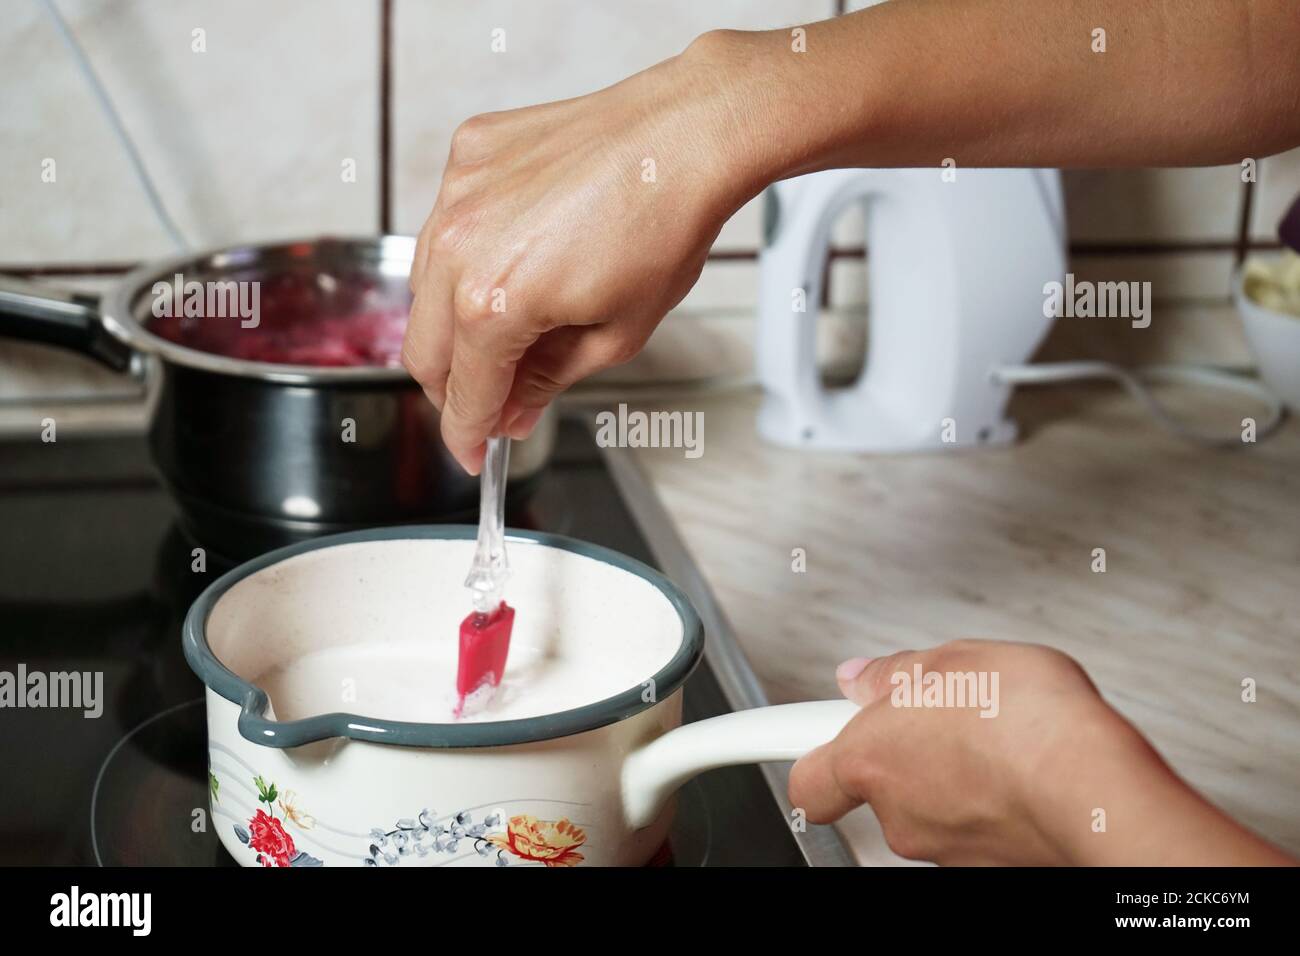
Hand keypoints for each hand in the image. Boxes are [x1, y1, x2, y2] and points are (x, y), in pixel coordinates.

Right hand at [403, 36, 761, 473]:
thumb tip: (513, 413)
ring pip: (425, 287)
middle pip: (424, 350)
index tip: (472, 455)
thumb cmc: (663, 228)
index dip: (468, 437)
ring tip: (513, 325)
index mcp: (492, 307)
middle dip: (454, 388)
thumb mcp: (614, 335)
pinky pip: (447, 224)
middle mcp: (457, 250)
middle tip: (490, 400)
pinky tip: (520, 250)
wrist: (683, 138)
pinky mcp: (467, 156)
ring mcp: (456, 197)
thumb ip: (546, 382)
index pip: (463, 397)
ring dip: (456, 320)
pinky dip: (471, 251)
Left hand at [789, 640, 1293, 865]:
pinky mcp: (989, 862)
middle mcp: (898, 813)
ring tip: (992, 733)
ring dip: (946, 770)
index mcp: (869, 758)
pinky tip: (1020, 768)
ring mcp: (944, 847)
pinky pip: (972, 821)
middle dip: (898, 747)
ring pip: (927, 802)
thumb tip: (867, 677)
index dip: (801, 749)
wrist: (1099, 791)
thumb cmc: (1029, 725)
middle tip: (933, 709)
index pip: (805, 772)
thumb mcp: (953, 661)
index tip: (789, 732)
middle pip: (873, 783)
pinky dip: (986, 797)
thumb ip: (897, 673)